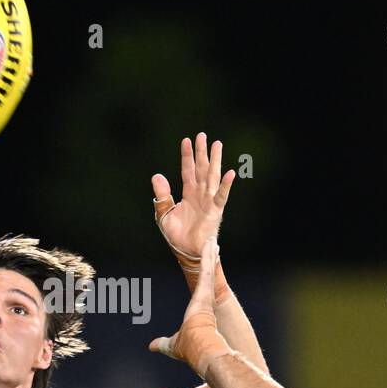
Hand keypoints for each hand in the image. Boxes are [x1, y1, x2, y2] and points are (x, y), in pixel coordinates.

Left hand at [150, 237, 231, 374]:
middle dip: (209, 262)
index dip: (203, 281)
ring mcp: (207, 294)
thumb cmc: (188, 348)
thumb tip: (152, 347)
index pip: (201, 291)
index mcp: (198, 311)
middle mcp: (205, 300)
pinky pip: (207, 267)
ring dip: (210, 254)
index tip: (205, 273)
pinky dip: (209, 254)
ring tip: (211, 240)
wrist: (199, 347)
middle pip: (207, 276)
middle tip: (212, 249)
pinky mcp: (206, 289)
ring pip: (209, 268)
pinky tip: (210, 242)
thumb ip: (163, 343)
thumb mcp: (172, 344)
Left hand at [153, 132, 235, 259]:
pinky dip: (225, 185)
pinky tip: (230, 173)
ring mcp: (209, 201)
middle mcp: (200, 194)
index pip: (187, 170)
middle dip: (202, 152)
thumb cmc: (177, 235)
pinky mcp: (215, 211)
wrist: (187, 252)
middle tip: (203, 135)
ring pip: (212, 176)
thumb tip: (157, 175)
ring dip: (215, 161)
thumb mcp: (164, 214)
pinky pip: (221, 196)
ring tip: (217, 144)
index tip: (186, 140)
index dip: (187, 156)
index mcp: (188, 194)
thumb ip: (162, 195)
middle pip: (201, 168)